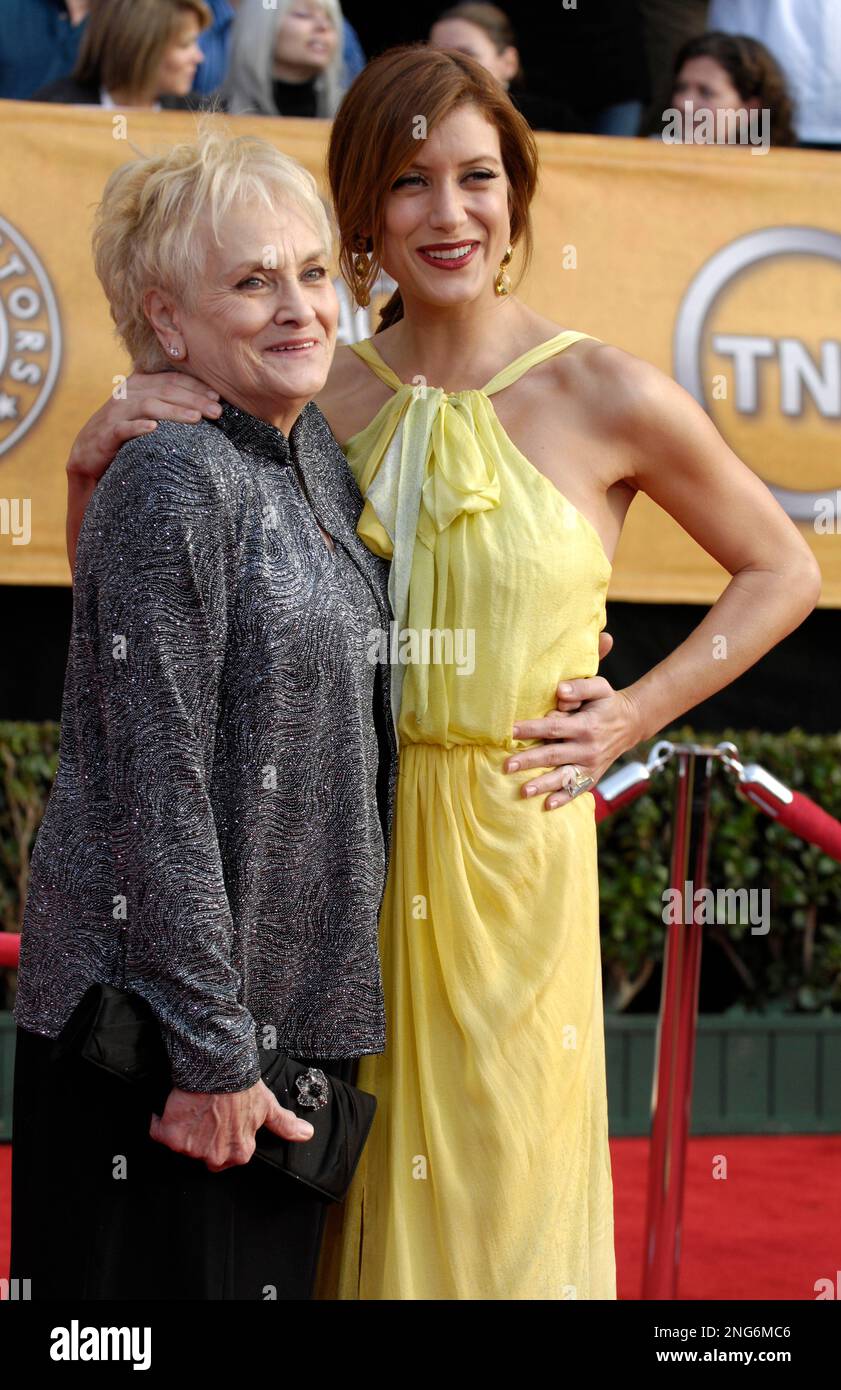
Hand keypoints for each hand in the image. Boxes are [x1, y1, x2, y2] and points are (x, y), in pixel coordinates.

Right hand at [67, 370, 222, 481]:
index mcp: (139, 384)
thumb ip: (167, 403)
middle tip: (217, 410)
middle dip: (194, 399)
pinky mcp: (106, 434)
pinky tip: (154, 429)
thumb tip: (206, 404)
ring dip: (174, 411)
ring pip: (148, 405)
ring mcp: (116, 413)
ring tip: (196, 418)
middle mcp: (127, 393)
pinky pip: (123, 428)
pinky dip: (138, 427)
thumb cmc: (125, 434)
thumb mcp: (145, 413)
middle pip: (166, 390)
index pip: (172, 380)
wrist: (87, 456)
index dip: (196, 386)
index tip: (219, 396)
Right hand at [149, 1077, 313, 1173]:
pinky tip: (171, 1107)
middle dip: (201, 1138)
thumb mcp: (267, 1105)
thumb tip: (307, 1135)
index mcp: (239, 1152)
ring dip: (183, 1128)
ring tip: (193, 1106)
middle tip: (206, 1114)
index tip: (220, 1120)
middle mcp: (215, 1156)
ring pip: (181, 1144)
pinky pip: (158, 1132)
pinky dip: (159, 1121)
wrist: (219, 1066)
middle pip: (202, 1154)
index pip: (226, 1157)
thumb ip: (285, 1125)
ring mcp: (191, 1148)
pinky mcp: (170, 1136)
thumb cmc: (243, 1085)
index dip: (221, 1137)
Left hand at [505, 628, 640, 809]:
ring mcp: (590, 765)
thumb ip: (580, 687)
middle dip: (528, 761)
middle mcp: (588, 749)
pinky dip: (563, 798)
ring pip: (563, 777)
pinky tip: (548, 805)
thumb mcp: (600, 688)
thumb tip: (560, 691)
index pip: (553, 729)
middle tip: (507, 766)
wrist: (631, 724)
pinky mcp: (592, 776)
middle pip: (553, 755)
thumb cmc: (608, 703)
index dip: (531, 729)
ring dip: (543, 785)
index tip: (511, 731)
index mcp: (586, 726)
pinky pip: (577, 790)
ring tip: (523, 791)